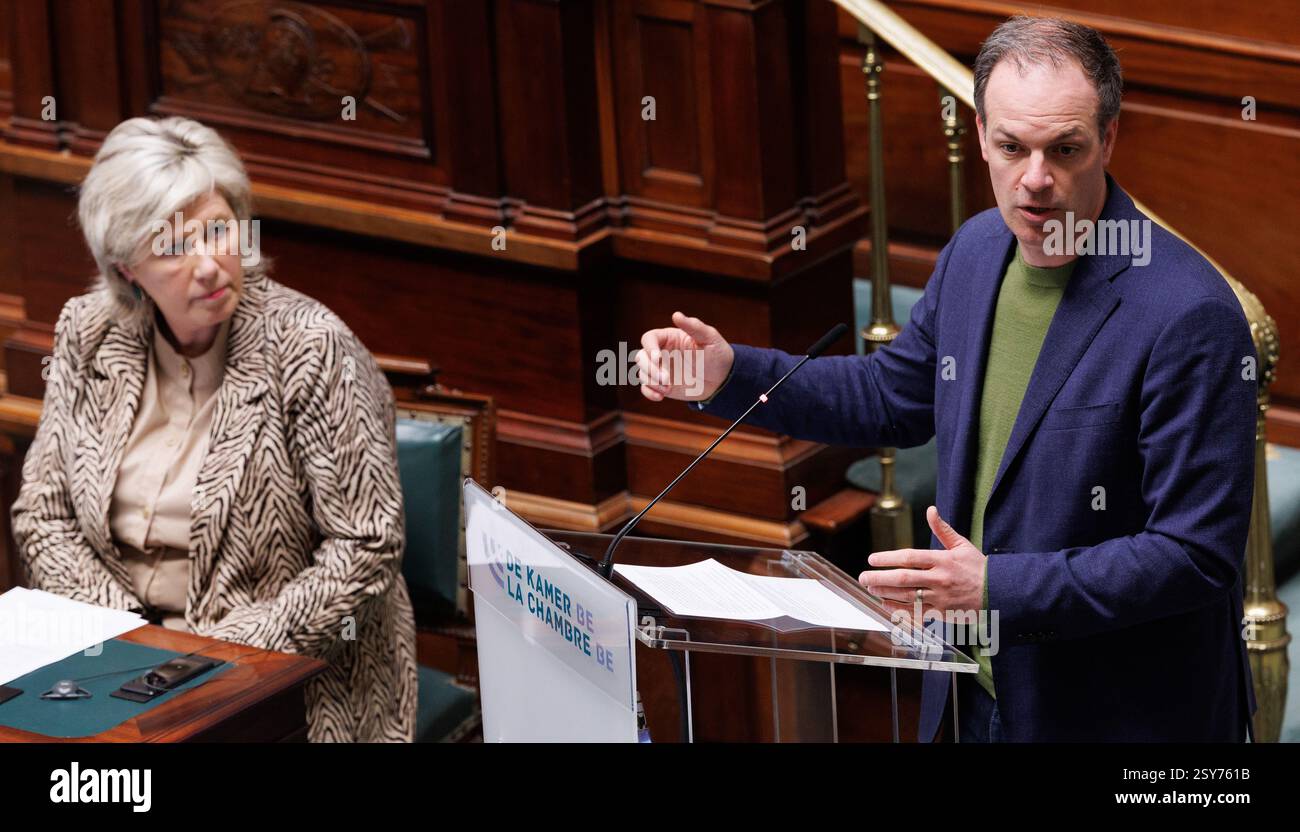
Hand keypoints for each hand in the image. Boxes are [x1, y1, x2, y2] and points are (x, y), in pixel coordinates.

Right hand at [637, 311, 734, 401]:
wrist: (722, 379)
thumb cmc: (717, 354)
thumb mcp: (709, 338)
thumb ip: (693, 326)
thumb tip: (676, 315)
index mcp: (669, 338)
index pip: (649, 338)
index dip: (649, 348)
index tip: (658, 359)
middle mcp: (661, 353)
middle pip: (641, 357)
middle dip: (650, 368)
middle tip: (666, 379)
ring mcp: (660, 369)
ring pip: (642, 373)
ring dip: (652, 382)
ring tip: (668, 388)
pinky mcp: (662, 385)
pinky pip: (646, 388)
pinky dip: (649, 392)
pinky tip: (661, 396)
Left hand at [859, 506, 986, 620]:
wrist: (999, 593)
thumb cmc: (979, 567)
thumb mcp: (962, 545)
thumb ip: (943, 529)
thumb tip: (931, 510)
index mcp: (942, 560)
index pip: (909, 558)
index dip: (888, 558)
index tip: (872, 559)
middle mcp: (939, 579)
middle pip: (903, 579)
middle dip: (880, 578)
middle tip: (863, 577)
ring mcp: (940, 597)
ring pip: (907, 596)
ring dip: (885, 594)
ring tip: (871, 589)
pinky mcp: (943, 612)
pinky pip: (917, 612)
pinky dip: (900, 609)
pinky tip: (886, 605)